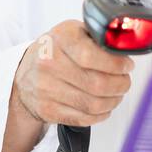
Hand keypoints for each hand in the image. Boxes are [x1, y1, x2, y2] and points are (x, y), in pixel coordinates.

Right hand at [12, 19, 134, 128]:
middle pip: (97, 84)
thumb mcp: (75, 32)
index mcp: (60, 39)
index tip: (126, 66)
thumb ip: (99, 37)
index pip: (91, 56)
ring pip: (93, 104)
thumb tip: (125, 48)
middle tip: (125, 81)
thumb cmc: (56, 51)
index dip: (116, 64)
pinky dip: (100, 115)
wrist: (25, 73)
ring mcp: (46, 89)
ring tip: (116, 94)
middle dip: (120, 85)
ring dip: (113, 101)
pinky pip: (83, 118)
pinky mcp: (47, 110)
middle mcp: (49, 63)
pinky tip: (103, 106)